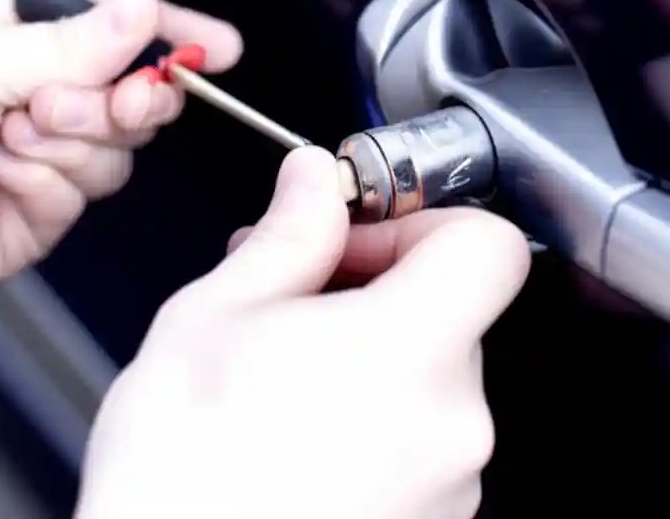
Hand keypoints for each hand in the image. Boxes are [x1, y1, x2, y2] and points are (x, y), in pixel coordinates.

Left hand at [0, 0, 240, 322]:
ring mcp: (34, 158)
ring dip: (71, 138)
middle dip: (124, 94)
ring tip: (9, 133)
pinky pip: (80, 194)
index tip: (219, 50)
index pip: (112, 23)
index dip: (170, 33)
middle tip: (93, 97)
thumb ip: (72, 44)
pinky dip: (44, 180)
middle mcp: (30, 95)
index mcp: (12, 36)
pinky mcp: (30, 216)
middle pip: (129, 90)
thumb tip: (145, 10)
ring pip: (115, 149)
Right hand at [76, 148, 529, 518]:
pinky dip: (370, 426)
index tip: (356, 239)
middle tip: (286, 301)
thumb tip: (313, 185)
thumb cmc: (180, 477)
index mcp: (410, 347)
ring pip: (427, 381)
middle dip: (373, 292)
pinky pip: (418, 446)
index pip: (488, 243)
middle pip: (451, 313)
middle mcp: (453, 420)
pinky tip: (291, 439)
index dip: (422, 222)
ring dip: (366, 362)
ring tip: (274, 381)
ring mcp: (449, 482)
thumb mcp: (212, 318)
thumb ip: (287, 236)